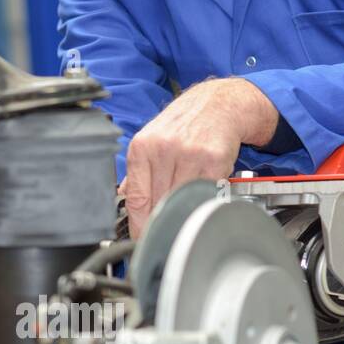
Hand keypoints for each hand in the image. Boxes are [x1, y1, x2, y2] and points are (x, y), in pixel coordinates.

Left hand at [121, 78, 277, 237]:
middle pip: (158, 203)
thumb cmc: (183, 124)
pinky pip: (206, 191)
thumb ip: (138, 173)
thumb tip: (126, 202)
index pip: (136, 199)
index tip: (141, 239)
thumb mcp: (151, 141)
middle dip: (161, 223)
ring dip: (183, 213)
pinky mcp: (214, 158)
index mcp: (141, 148)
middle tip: (164, 234)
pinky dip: (203, 200)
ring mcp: (189, 153)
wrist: (217, 103)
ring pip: (182, 200)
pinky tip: (202, 198)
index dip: (138, 226)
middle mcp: (162, 149)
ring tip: (183, 215)